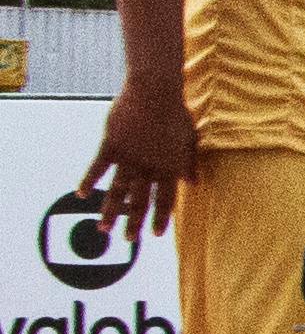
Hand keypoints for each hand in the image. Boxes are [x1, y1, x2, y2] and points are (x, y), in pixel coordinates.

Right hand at [84, 77, 195, 239]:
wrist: (155, 92)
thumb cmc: (175, 113)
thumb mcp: (189, 139)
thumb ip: (189, 162)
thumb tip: (195, 182)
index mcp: (170, 167)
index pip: (166, 199)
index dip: (161, 217)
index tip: (156, 234)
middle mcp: (149, 167)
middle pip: (140, 201)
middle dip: (134, 222)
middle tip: (129, 240)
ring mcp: (129, 158)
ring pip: (118, 191)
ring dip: (110, 211)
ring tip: (104, 229)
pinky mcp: (111, 145)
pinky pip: (97, 167)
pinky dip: (89, 180)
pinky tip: (81, 194)